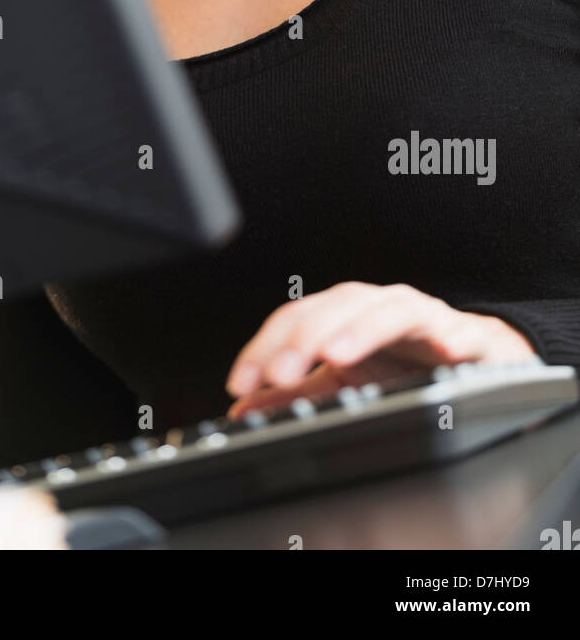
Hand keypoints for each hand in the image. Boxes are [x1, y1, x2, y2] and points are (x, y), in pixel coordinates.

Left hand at [225, 281, 537, 418]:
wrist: (474, 356)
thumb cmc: (404, 361)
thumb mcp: (344, 379)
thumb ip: (295, 391)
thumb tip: (242, 407)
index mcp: (346, 313)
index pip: (298, 317)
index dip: (266, 347)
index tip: (241, 382)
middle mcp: (380, 306)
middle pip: (339, 307)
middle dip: (304, 339)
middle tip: (278, 374)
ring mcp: (425, 318)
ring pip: (392, 311)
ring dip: (362, 330)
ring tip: (336, 355)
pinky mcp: (468, 336)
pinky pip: (462, 332)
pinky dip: (453, 337)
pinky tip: (444, 351)